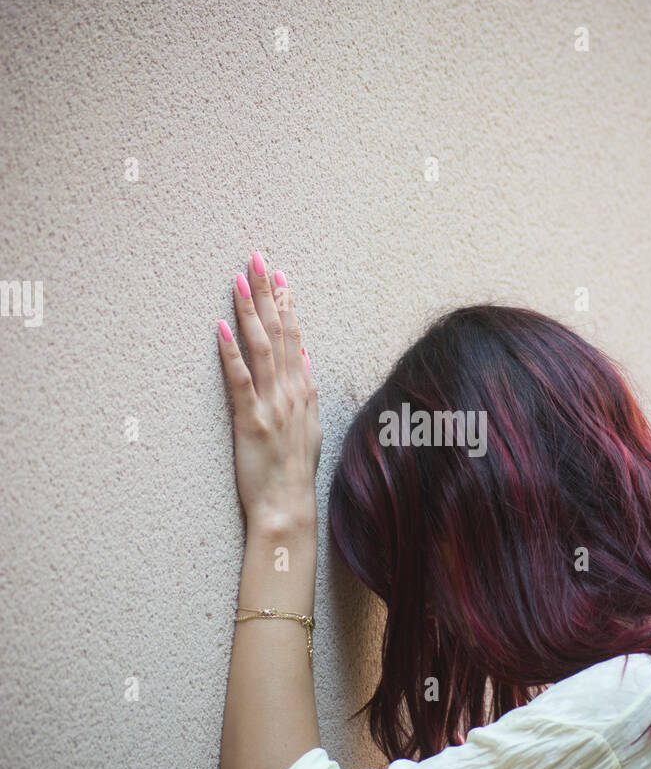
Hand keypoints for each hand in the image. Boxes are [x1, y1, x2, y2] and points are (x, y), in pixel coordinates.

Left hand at [217, 253, 320, 535]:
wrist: (288, 509)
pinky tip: (223, 326)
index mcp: (303, 392)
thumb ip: (305, 389)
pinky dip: (231, 351)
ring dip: (250, 310)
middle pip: (278, 332)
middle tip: (258, 259)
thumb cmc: (294, 474)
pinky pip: (240, 379)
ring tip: (240, 279)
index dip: (287, 304)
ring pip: (261, 347)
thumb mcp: (310, 427)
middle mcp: (290, 392)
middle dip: (267, 293)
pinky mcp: (250, 421)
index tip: (280, 277)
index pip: (295, 338)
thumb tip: (302, 356)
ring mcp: (271, 405)